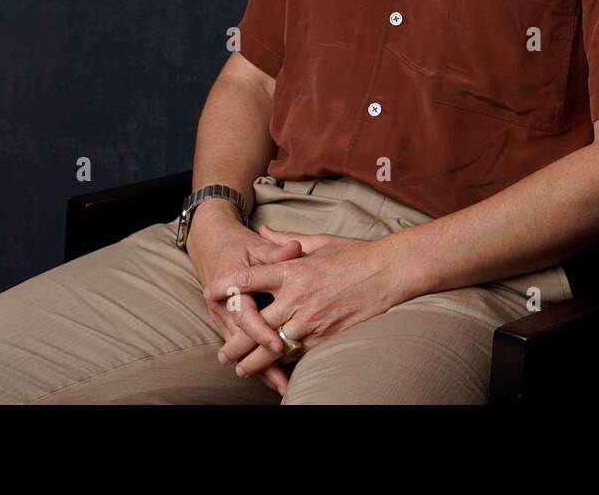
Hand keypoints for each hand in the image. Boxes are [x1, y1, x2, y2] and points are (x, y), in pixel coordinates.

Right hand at [187, 218, 307, 394]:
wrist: (209, 242)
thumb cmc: (237, 243)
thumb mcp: (256, 244)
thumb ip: (275, 251)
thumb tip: (295, 249)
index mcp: (230, 285)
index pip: (245, 315)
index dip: (261, 332)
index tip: (278, 345)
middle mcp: (222, 305)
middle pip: (242, 340)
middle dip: (261, 362)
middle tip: (282, 380)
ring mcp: (221, 317)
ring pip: (239, 348)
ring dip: (259, 368)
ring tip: (281, 385)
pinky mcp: (224, 324)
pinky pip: (239, 346)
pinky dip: (254, 362)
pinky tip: (271, 377)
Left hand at [204, 224, 407, 382]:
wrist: (388, 272)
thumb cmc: (355, 254)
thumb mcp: (318, 241)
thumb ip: (285, 241)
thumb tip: (262, 231)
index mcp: (293, 269)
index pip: (250, 277)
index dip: (227, 286)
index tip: (210, 293)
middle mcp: (298, 296)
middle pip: (256, 322)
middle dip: (236, 341)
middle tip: (222, 353)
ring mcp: (312, 318)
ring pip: (274, 345)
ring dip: (255, 359)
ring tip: (241, 368)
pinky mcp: (326, 335)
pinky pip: (298, 352)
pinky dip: (284, 361)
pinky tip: (274, 368)